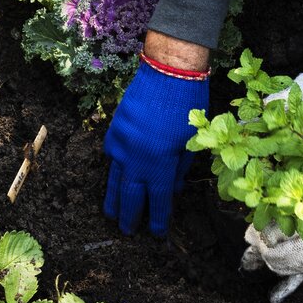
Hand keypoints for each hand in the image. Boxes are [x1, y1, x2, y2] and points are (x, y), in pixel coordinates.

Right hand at [103, 59, 208, 235]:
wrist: (168, 69)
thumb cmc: (189, 103)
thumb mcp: (191, 140)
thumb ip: (180, 168)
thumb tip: (171, 190)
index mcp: (160, 162)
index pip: (157, 199)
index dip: (156, 218)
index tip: (156, 232)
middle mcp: (137, 157)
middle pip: (131, 195)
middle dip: (129, 215)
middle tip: (127, 231)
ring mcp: (122, 143)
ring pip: (114, 178)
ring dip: (113, 199)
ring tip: (111, 215)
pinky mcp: (115, 129)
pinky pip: (111, 154)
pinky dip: (113, 167)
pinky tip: (114, 176)